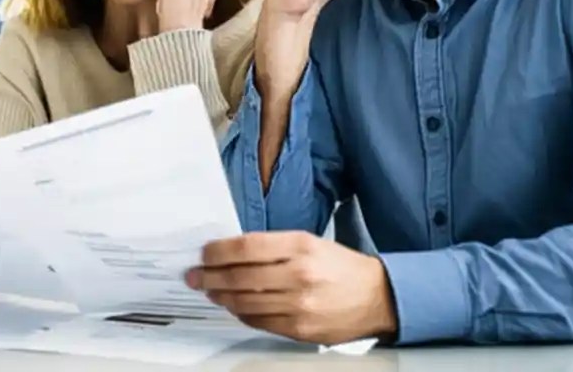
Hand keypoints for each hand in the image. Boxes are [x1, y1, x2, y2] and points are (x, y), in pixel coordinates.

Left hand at [186, 231, 397, 345]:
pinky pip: (259, 322)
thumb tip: (231, 253)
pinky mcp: (299, 329)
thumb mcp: (310, 242)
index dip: (218, 251)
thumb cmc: (341, 267)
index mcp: (300, 246)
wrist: (378, 297)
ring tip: (209, 291)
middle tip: (194, 276)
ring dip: (220, 296)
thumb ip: (273, 247)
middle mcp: (298, 274)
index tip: (204, 254)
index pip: (246, 247)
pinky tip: (234, 306)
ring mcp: (299, 305)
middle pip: (240, 276)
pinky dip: (241, 313)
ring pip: (245, 302)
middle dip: (209, 276)